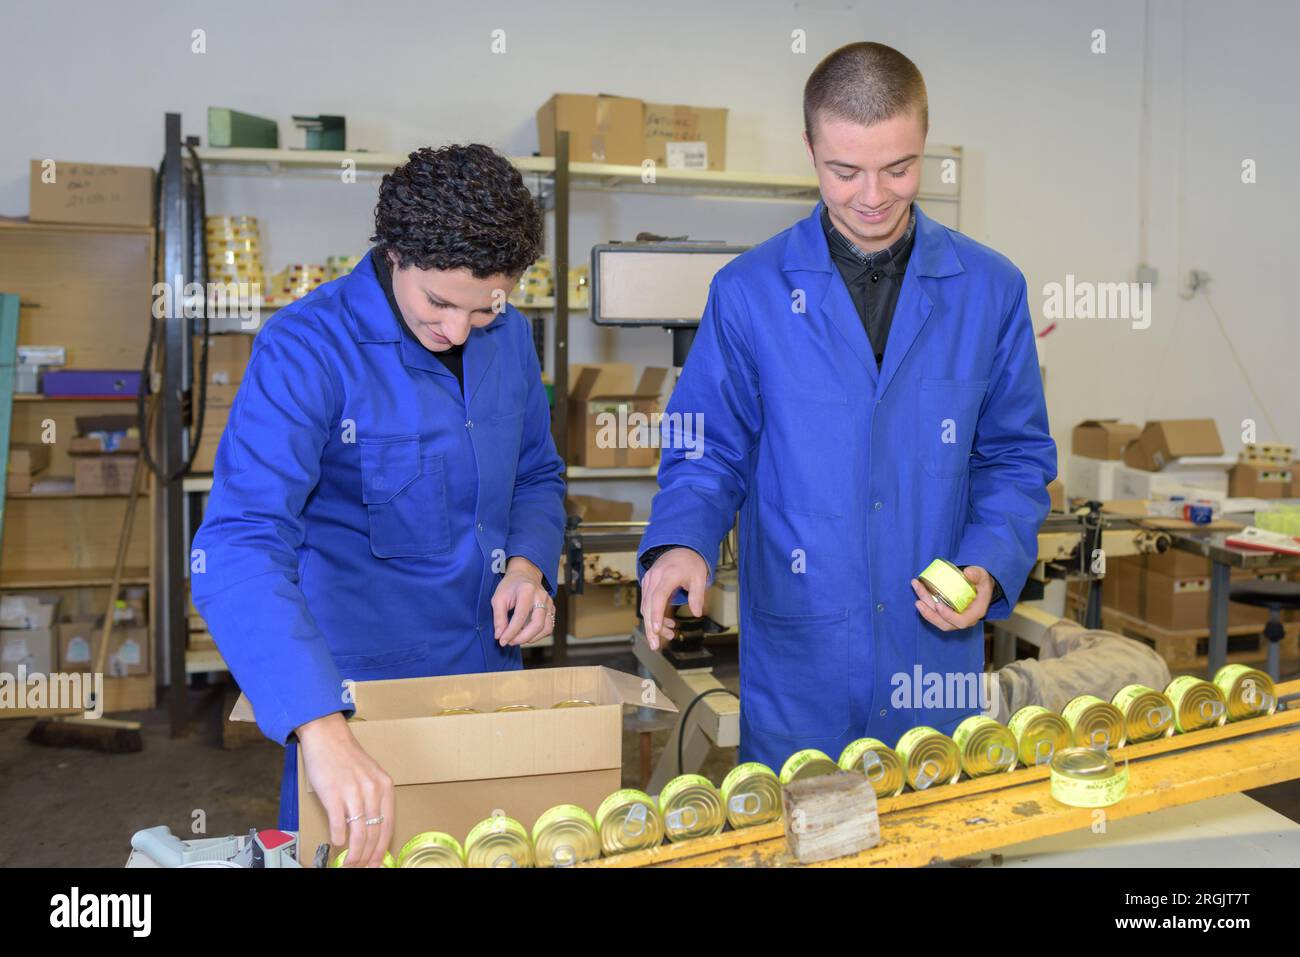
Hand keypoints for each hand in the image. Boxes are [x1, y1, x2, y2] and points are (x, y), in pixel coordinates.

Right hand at [296, 712, 394, 867]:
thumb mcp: (370, 777)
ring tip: (349, 864)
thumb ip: (374, 801)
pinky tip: (337, 843)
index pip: (388, 827)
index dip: (382, 850)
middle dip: (367, 857)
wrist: (328, 738)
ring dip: (354, 854)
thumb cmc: (347, 759)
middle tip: (361, 868)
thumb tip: (373, 831)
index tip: (377, 864)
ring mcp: (354, 792)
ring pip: (358, 833)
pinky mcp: (334, 793)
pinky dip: (339, 838)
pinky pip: (340, 823)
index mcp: (385, 787)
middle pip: (374, 834)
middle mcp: (373, 790)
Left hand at [492, 556, 554, 645]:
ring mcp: (549, 603)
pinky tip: (526, 635)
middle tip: (510, 642)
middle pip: (537, 624)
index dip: (511, 631)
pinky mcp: (552, 609)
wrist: (524, 575)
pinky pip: (548, 627)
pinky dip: (538, 635)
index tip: (502, 641)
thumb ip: (498, 618)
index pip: (521, 615)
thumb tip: (499, 636)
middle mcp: (541, 597)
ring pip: (546, 628)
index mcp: (527, 590)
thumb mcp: (498, 598)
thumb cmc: (510, 586)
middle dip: (523, 637)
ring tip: (517, 639)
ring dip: (531, 638)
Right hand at [639, 547, 707, 649]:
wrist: (680, 547)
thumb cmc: (691, 562)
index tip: (657, 630)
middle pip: (648, 606)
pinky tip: (667, 624)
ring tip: (669, 635)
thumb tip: (697, 613)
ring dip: (654, 624)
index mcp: (667, 575)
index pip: (658, 597)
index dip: (656, 615)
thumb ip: (697, 595)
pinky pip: (648, 604)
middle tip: (655, 646)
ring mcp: (649, 581)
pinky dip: (655, 616)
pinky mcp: (648, 585)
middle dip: (651, 628)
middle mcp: (654, 578)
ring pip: (646, 608)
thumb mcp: (700, 577)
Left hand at [911, 565, 993, 630]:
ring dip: (925, 609)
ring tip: (916, 595)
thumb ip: (976, 574)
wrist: (979, 586)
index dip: (949, 616)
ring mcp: (954, 618)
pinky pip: (935, 614)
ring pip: (937, 619)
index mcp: (975, 613)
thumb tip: (968, 573)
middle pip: (945, 624)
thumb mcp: (982, 576)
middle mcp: (964, 619)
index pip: (962, 621)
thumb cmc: (981, 582)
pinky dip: (925, 604)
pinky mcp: (946, 614)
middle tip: (918, 602)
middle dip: (930, 615)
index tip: (938, 605)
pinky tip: (918, 591)